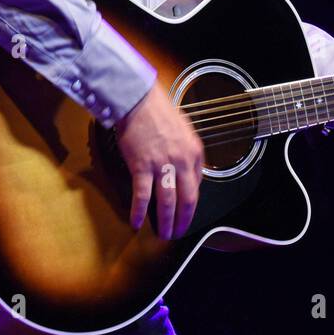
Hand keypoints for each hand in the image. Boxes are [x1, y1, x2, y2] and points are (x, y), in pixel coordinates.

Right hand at [114, 86, 204, 239]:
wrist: (139, 100)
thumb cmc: (160, 112)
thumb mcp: (185, 131)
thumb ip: (188, 154)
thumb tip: (188, 174)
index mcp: (194, 153)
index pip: (197, 186)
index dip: (191, 204)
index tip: (185, 213)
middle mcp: (181, 161)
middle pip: (185, 200)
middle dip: (182, 220)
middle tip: (178, 233)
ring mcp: (161, 165)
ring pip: (166, 201)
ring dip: (165, 221)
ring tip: (163, 234)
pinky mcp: (141, 166)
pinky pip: (142, 195)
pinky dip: (139, 211)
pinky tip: (136, 222)